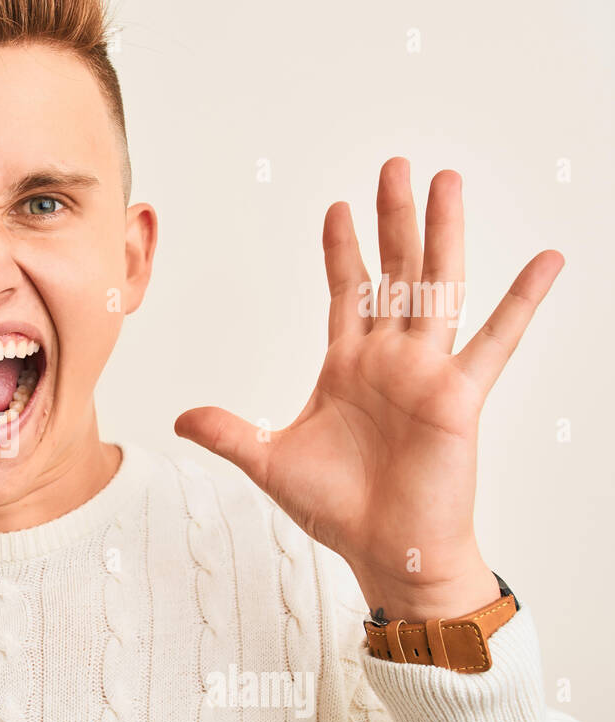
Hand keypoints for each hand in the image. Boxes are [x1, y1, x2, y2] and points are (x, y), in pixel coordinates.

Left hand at [174, 158, 562, 620]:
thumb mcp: (269, 462)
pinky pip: (496, 342)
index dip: (343, 250)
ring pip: (437, 287)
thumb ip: (229, 432)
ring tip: (447, 181)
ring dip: (442, 234)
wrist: (384, 551)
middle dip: (392, 219)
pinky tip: (546, 260)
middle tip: (395, 164)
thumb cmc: (337, 510)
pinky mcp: (458, 397)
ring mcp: (427, 373)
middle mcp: (390, 360)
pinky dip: (522, 301)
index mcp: (348, 366)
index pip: (347, 291)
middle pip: (394, 271)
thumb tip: (181, 418)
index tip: (337, 207)